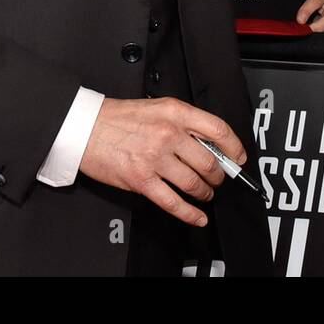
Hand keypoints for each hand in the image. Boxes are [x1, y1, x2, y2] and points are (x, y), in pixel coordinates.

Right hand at [78, 97, 247, 227]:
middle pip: (209, 162)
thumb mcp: (157, 107)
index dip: (234, 147)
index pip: (218, 130)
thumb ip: (183, 122)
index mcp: (175, 112)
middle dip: (219, 176)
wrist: (85, 127)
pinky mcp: (141, 180)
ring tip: (205, 193)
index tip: (238, 158)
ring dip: (205, 193)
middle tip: (218, 179)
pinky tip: (197, 216)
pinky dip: (190, 213)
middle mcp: (168, 134)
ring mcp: (155, 159)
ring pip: (195, 183)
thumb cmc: (117, 117)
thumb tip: (208, 143)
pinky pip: (173, 202)